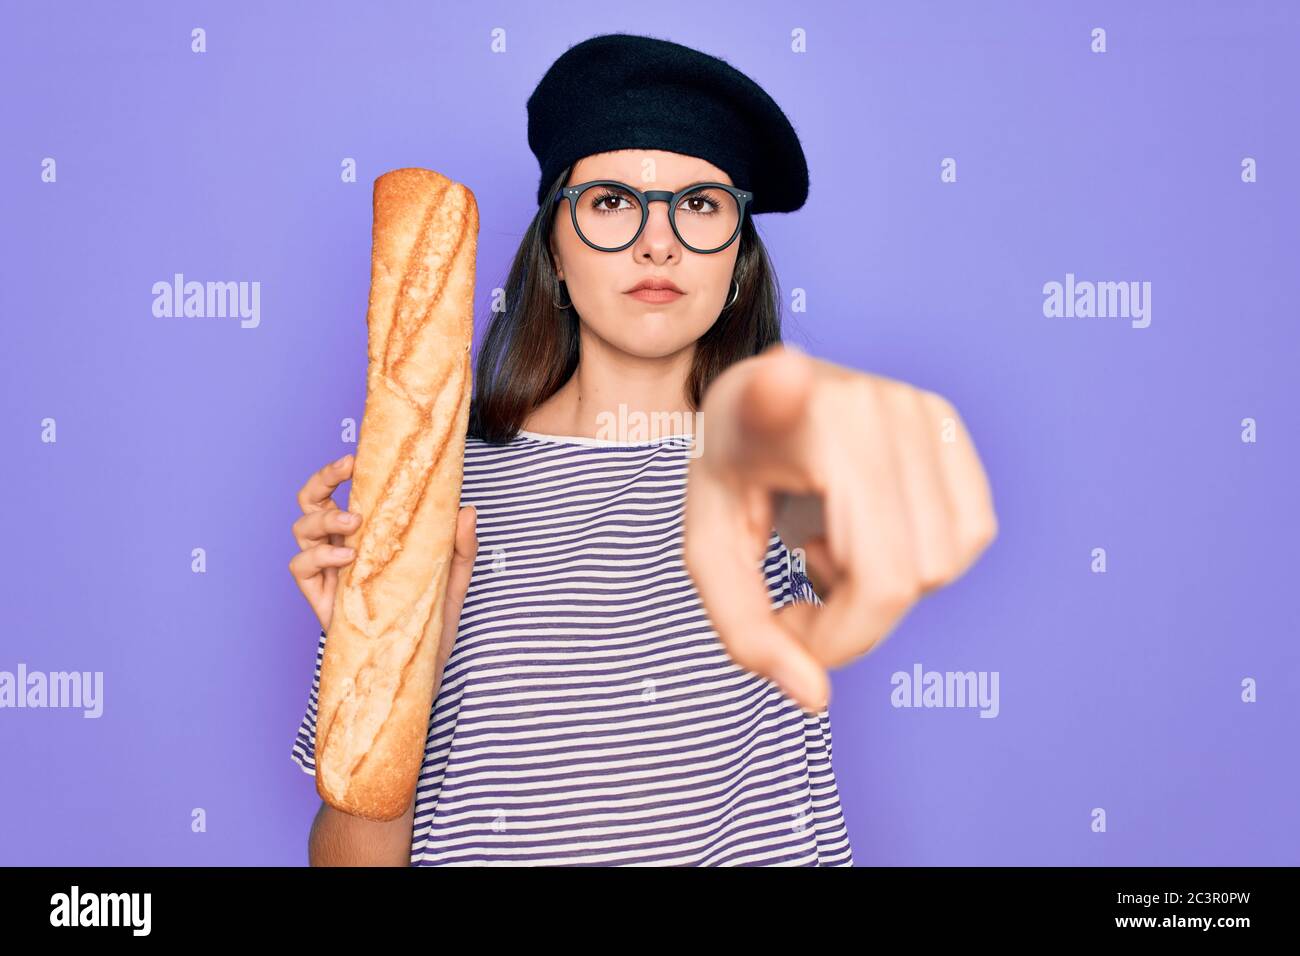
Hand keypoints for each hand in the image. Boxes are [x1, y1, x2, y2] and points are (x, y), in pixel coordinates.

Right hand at [289, 454, 478, 633]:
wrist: (417, 672)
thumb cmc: (428, 623)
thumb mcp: (452, 582)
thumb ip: (459, 548)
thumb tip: (467, 509)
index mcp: (367, 537)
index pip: (345, 492)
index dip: (342, 470)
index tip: (357, 455)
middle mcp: (342, 550)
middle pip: (311, 502)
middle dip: (321, 479)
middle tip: (346, 469)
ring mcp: (328, 574)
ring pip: (301, 529)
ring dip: (324, 518)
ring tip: (353, 522)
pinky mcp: (320, 600)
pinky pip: (300, 568)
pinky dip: (318, 556)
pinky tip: (347, 558)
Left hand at [682, 344, 997, 712]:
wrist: (760, 396)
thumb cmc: (732, 476)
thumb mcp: (710, 550)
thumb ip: (746, 631)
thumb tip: (816, 696)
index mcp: (790, 419)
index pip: (842, 522)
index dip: (802, 423)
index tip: (783, 373)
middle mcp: (870, 404)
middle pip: (900, 580)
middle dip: (845, 623)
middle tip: (798, 595)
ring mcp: (920, 408)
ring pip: (942, 566)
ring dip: (881, 587)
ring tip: (829, 543)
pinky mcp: (948, 422)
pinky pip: (970, 534)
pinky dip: (921, 560)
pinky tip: (867, 529)